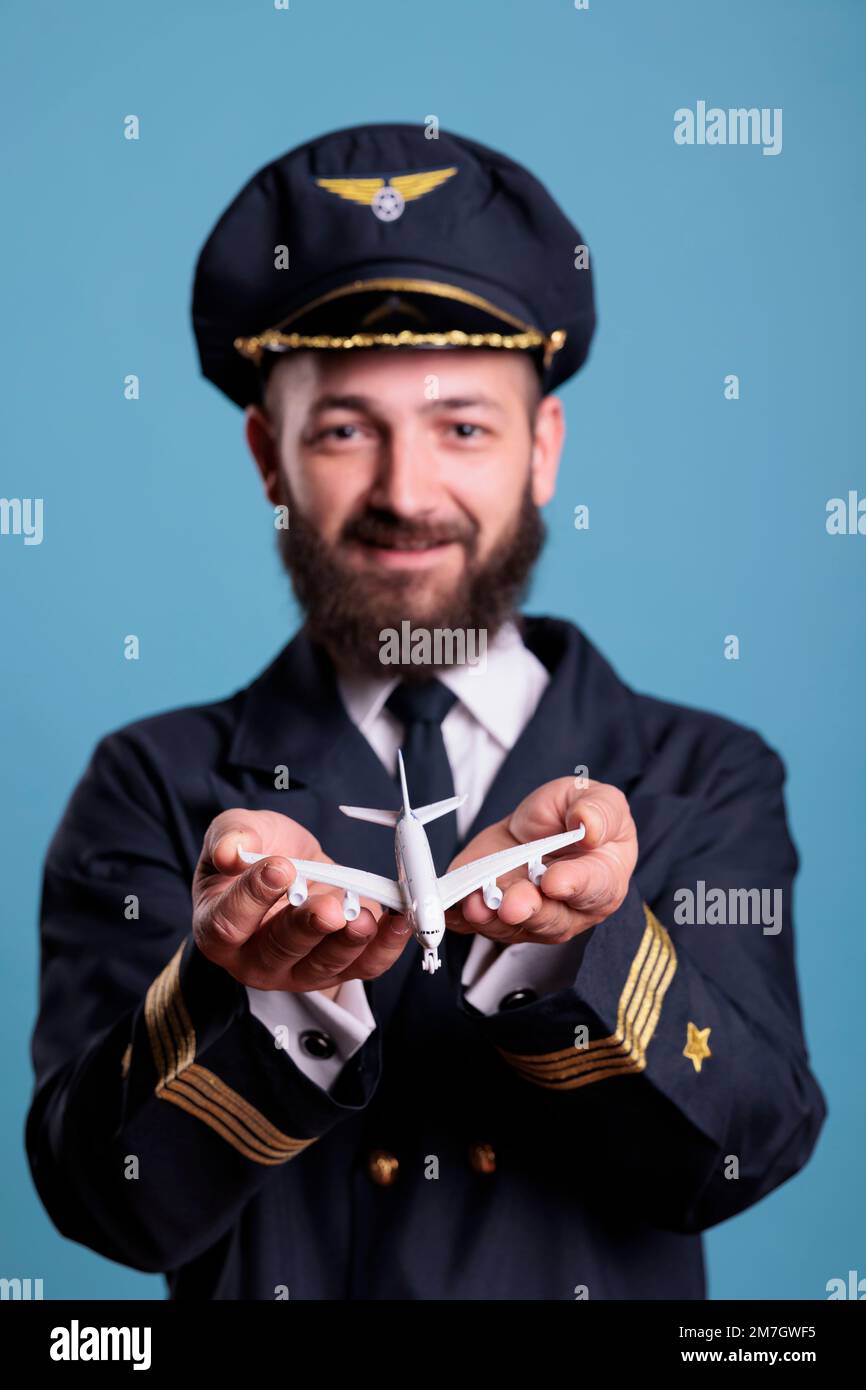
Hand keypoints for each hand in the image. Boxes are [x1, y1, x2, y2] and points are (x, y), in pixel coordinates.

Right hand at [192, 808, 410, 993]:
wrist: (288, 866)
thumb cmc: (255, 852)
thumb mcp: (237, 832)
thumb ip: (232, 836)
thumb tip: (229, 851)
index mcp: (218, 925)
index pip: (229, 921)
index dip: (253, 896)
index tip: (280, 867)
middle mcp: (254, 957)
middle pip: (279, 951)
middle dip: (308, 927)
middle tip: (330, 908)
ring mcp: (297, 969)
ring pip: (324, 963)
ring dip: (348, 942)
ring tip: (363, 918)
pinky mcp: (338, 968)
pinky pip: (363, 966)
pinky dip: (385, 947)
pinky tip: (399, 921)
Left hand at [445, 777, 637, 945]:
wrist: (542, 824)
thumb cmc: (578, 815)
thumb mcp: (597, 799)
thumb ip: (598, 810)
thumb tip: (588, 825)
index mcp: (602, 880)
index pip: (593, 889)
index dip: (573, 886)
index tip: (554, 882)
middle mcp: (567, 909)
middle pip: (549, 919)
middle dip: (527, 910)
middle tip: (511, 904)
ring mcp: (527, 916)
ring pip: (510, 927)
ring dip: (490, 919)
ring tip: (476, 905)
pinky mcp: (490, 911)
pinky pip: (473, 922)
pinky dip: (459, 917)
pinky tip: (450, 907)